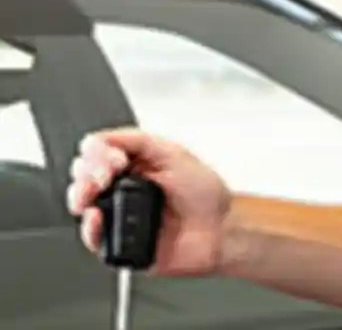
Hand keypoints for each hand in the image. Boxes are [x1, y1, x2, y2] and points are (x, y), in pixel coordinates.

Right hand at [66, 127, 231, 276]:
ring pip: (82, 205)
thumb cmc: (206, 194)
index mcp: (134, 165)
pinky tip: (96, 217)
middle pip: (83, 177)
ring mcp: (119, 216)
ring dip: (80, 195)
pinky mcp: (119, 243)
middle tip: (105, 174)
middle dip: (86, 171)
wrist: (221, 229)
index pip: (97, 153)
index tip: (116, 158)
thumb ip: (138, 140)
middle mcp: (122, 189)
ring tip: (93, 192)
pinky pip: (93, 238)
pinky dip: (89, 228)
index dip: (99, 153)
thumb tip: (100, 138)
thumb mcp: (174, 153)